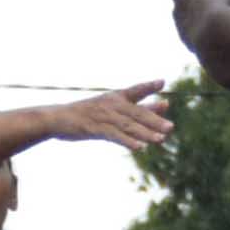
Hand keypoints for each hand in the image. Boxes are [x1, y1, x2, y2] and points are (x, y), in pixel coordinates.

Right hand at [42, 83, 175, 155]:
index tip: (162, 82)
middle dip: (154, 120)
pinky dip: (127, 141)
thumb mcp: (113, 106)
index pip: (135, 90)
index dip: (148, 86)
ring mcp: (103, 116)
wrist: (58, 118)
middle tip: (171, 127)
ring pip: (128, 126)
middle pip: (136, 112)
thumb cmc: (89, 112)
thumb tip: (166, 104)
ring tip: (160, 140)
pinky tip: (139, 147)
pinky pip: (114, 136)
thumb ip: (139, 107)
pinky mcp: (95, 129)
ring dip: (145, 133)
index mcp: (116, 96)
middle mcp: (112, 104)